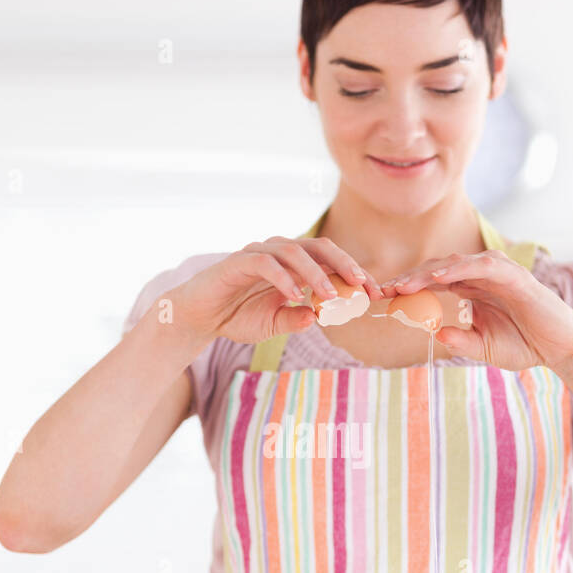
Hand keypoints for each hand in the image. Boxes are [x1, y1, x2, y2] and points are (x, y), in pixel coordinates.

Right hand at [170, 237, 383, 345]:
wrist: (199, 317)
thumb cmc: (236, 317)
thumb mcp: (272, 325)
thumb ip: (295, 320)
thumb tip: (318, 317)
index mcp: (294, 265)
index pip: (330, 261)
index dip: (354, 274)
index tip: (374, 293)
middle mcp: (280, 253)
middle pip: (320, 247)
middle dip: (345, 265)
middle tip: (362, 286)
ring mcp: (259, 253)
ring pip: (295, 251)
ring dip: (317, 274)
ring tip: (331, 296)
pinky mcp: (238, 261)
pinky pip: (265, 263)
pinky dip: (282, 279)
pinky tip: (294, 297)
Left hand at [379, 249, 572, 375]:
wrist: (560, 348)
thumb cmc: (525, 345)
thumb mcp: (484, 348)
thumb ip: (459, 342)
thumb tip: (434, 334)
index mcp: (472, 289)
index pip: (433, 283)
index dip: (408, 288)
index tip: (383, 299)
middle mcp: (482, 276)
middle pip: (436, 270)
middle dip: (408, 279)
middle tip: (383, 291)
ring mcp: (498, 272)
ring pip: (454, 265)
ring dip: (426, 273)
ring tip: (403, 285)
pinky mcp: (514, 275)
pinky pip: (482, 266)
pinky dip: (460, 268)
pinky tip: (438, 278)